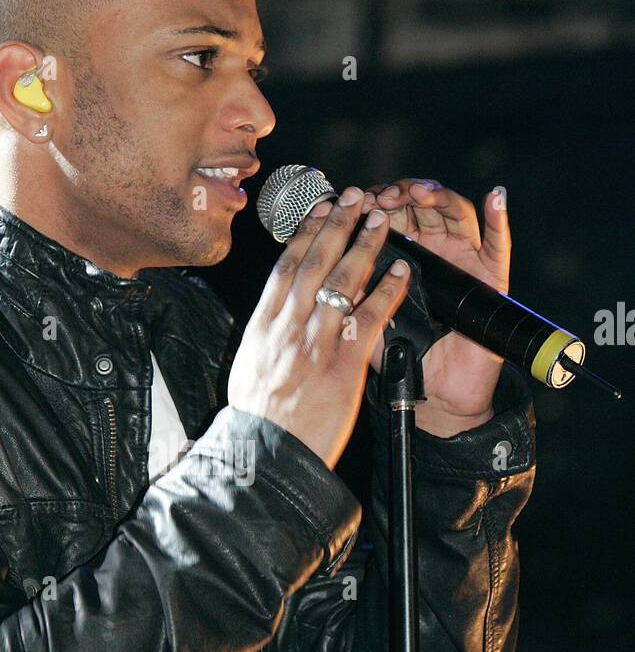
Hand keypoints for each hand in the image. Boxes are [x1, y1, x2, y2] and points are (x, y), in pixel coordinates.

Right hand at [229, 187, 409, 470]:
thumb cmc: (258, 418)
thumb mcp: (249, 367)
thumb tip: (274, 313)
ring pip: (344, 281)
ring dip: (366, 244)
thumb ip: (265, 335)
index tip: (320, 207)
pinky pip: (370, 317)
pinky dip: (387, 289)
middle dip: (337, 223)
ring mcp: (316, 342)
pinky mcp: (343, 364)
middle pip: (316, 262)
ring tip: (383, 219)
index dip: (305, 231)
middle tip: (356, 196)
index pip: (286, 265)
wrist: (268, 455)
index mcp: (264, 324)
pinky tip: (402, 270)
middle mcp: (289, 325)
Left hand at [361, 179, 510, 435]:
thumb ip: (351, 289)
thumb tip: (324, 258)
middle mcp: (433, 249)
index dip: (371, 204)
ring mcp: (463, 258)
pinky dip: (499, 217)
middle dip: (400, 194)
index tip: (352, 204)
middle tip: (381, 198)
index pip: (387, 214)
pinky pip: (498, 243)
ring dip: (436, 196)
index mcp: (401, 254)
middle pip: (419, 205)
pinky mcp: (491, 276)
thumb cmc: (400, 353)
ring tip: (419, 194)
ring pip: (453, 212)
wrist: (436, 391)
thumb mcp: (365, 317)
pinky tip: (495, 196)